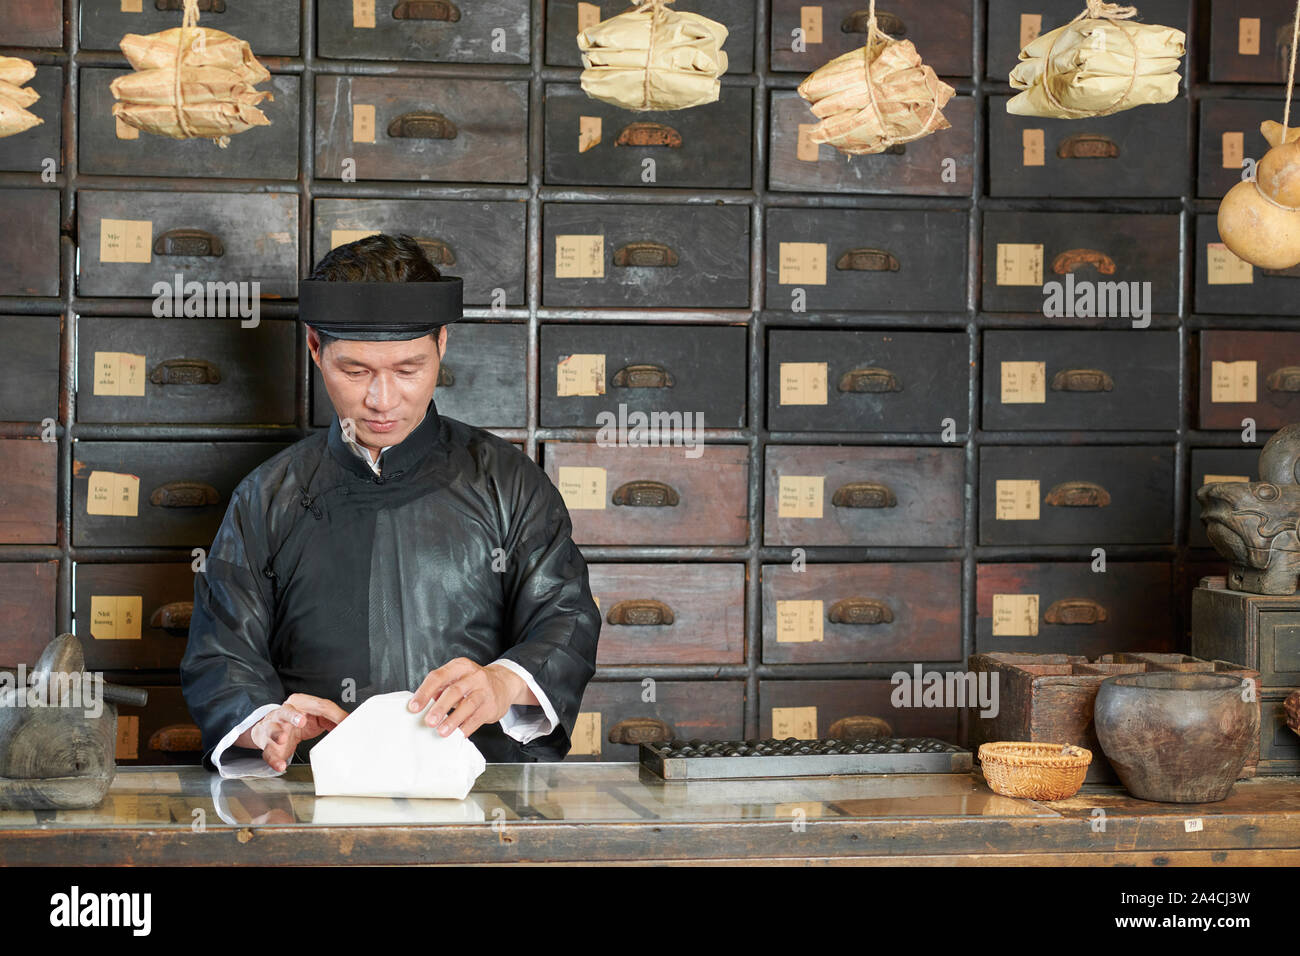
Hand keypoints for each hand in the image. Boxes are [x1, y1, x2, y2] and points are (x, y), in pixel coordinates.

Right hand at [246, 693, 348, 772]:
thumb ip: (334, 719)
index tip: (344, 723)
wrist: (270, 728)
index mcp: (300, 703)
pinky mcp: (268, 745)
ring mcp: (274, 729)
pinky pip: (269, 753)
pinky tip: (281, 765)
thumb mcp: (317, 716)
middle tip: (301, 721)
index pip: (317, 705)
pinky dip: (274, 760)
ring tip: (283, 739)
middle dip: (294, 716)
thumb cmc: (297, 720)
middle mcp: (284, 713)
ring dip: (278, 734)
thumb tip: (351, 723)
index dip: (331, 714)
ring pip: (273, 730)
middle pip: (287, 712)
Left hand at [408, 658, 532, 738]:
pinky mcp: (491, 706)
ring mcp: (484, 690)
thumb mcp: (457, 677)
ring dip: (453, 720)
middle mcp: (473, 676)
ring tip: (441, 731)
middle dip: (440, 708)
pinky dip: (466, 728)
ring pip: (467, 705)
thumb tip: (420, 704)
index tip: (414, 707)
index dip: (424, 692)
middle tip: (428, 721)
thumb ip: (440, 687)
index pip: (438, 677)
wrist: (503, 684)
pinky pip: (477, 718)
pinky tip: (457, 734)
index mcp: (459, 666)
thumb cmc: (473, 682)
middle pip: (454, 691)